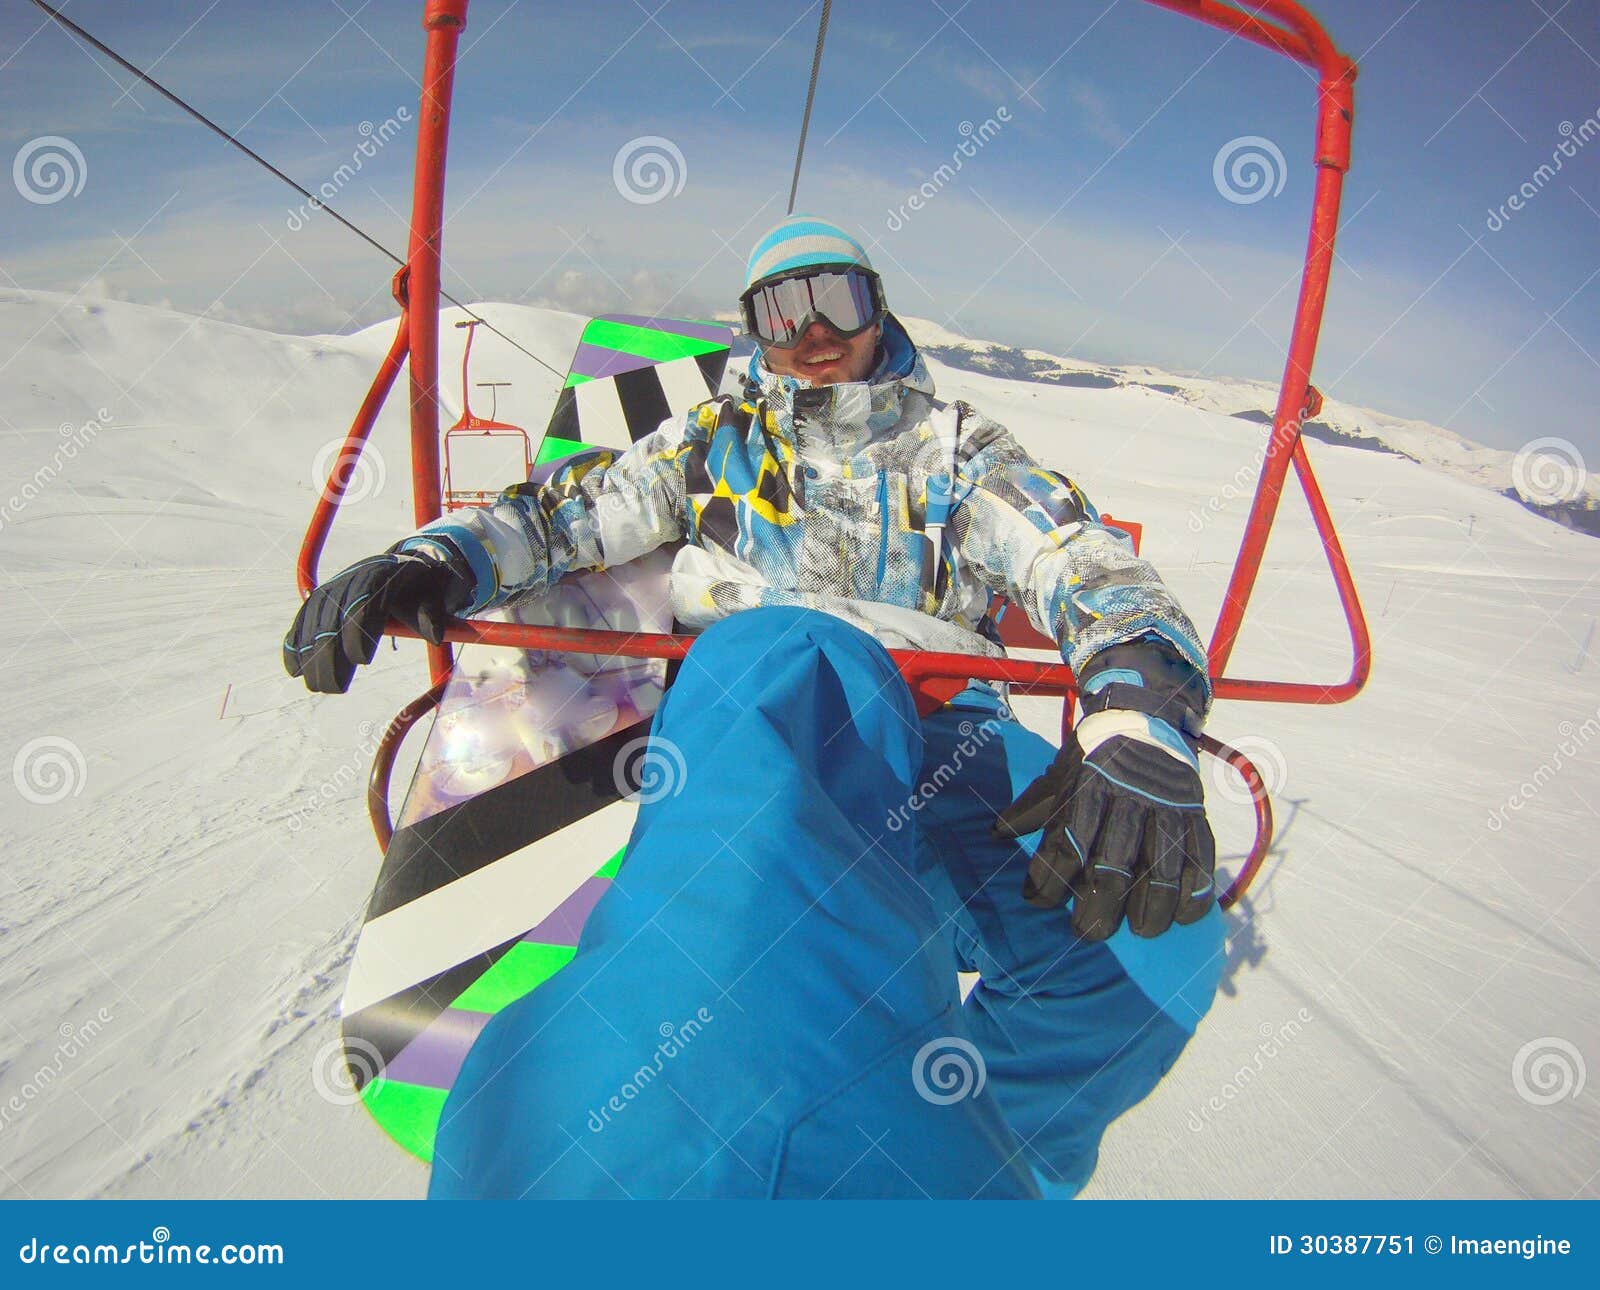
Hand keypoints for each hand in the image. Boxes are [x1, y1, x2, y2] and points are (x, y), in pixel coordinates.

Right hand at [283, 551, 473, 693]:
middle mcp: (352, 578)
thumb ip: (431, 612)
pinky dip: (296, 643)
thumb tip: (434, 635)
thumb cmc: (422, 585)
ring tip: (317, 685)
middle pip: (334, 617)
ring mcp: (333, 588)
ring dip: (311, 655)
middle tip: (335, 688)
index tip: (362, 661)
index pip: (365, 603)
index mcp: (382, 574)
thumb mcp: (434, 593)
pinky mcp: (321, 600)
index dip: (359, 631)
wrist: (405, 564)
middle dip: (330, 654)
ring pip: (314, 621)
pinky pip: (303, 620)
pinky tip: (294, 668)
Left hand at [992, 638, 1214, 940]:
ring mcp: (1168, 811)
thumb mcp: (1058, 772)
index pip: (1066, 847)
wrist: (1149, 715)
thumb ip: (1031, 807)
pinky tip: (1180, 917)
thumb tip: (995, 835)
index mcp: (1089, 788)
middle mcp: (1129, 801)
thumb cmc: (1096, 752)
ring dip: (1149, 913)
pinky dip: (1194, 897)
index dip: (1047, 882)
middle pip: (1113, 871)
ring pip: (1162, 876)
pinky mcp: (1197, 818)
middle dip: (1097, 912)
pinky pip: (1202, 866)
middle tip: (1087, 933)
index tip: (1037, 901)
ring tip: (1138, 930)